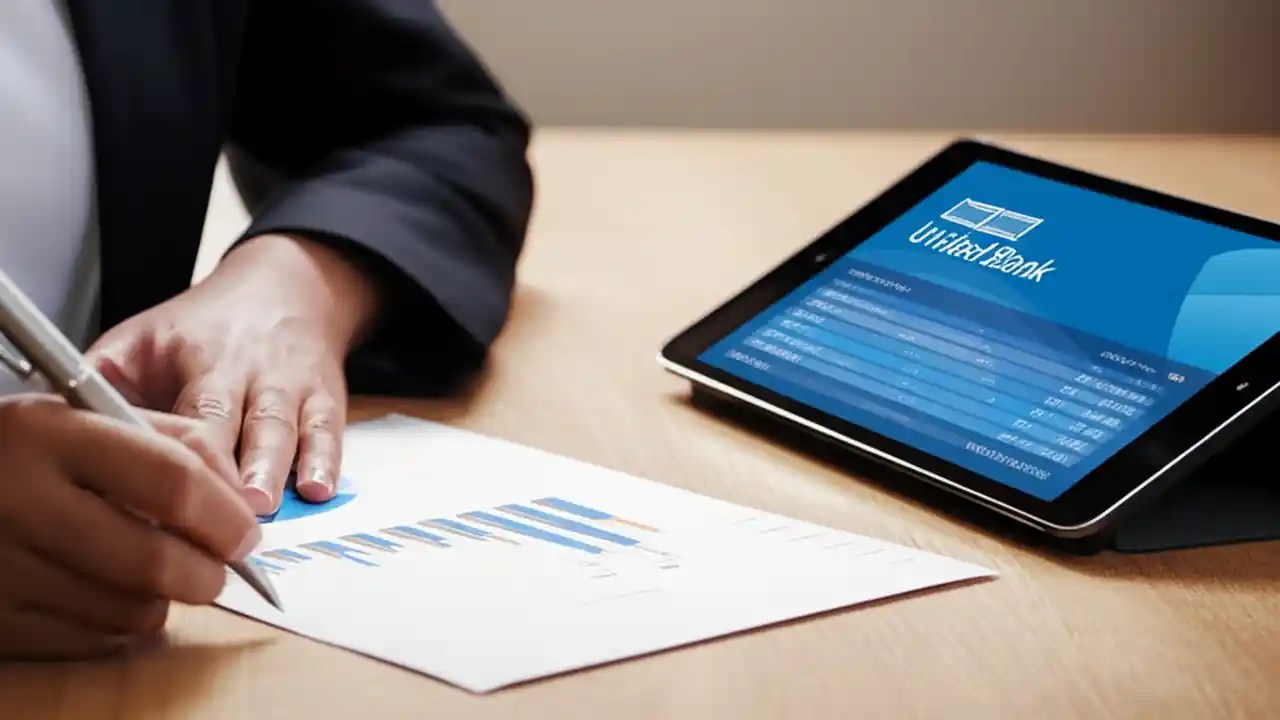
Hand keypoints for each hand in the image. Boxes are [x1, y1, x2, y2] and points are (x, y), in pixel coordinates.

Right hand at [0, 395, 258, 658]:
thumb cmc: (23, 449)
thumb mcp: (85, 416)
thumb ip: (174, 441)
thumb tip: (243, 502)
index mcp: (45, 435)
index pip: (171, 481)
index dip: (225, 516)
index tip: (246, 533)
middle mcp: (16, 501)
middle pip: (153, 561)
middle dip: (209, 573)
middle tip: (220, 569)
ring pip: (127, 611)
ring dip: (164, 600)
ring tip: (158, 573)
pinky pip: (88, 640)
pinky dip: (118, 624)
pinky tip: (109, 592)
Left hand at [87, 235, 380, 514]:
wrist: (286, 289)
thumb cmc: (204, 329)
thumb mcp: (141, 341)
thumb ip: (104, 387)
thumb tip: (64, 438)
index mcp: (194, 356)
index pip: (182, 412)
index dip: (173, 457)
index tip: (155, 500)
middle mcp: (243, 368)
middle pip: (231, 421)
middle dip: (223, 470)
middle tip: (212, 514)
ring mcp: (288, 383)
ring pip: (281, 428)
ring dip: (272, 468)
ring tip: (262, 506)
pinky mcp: (326, 396)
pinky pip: (329, 430)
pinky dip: (327, 461)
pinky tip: (318, 488)